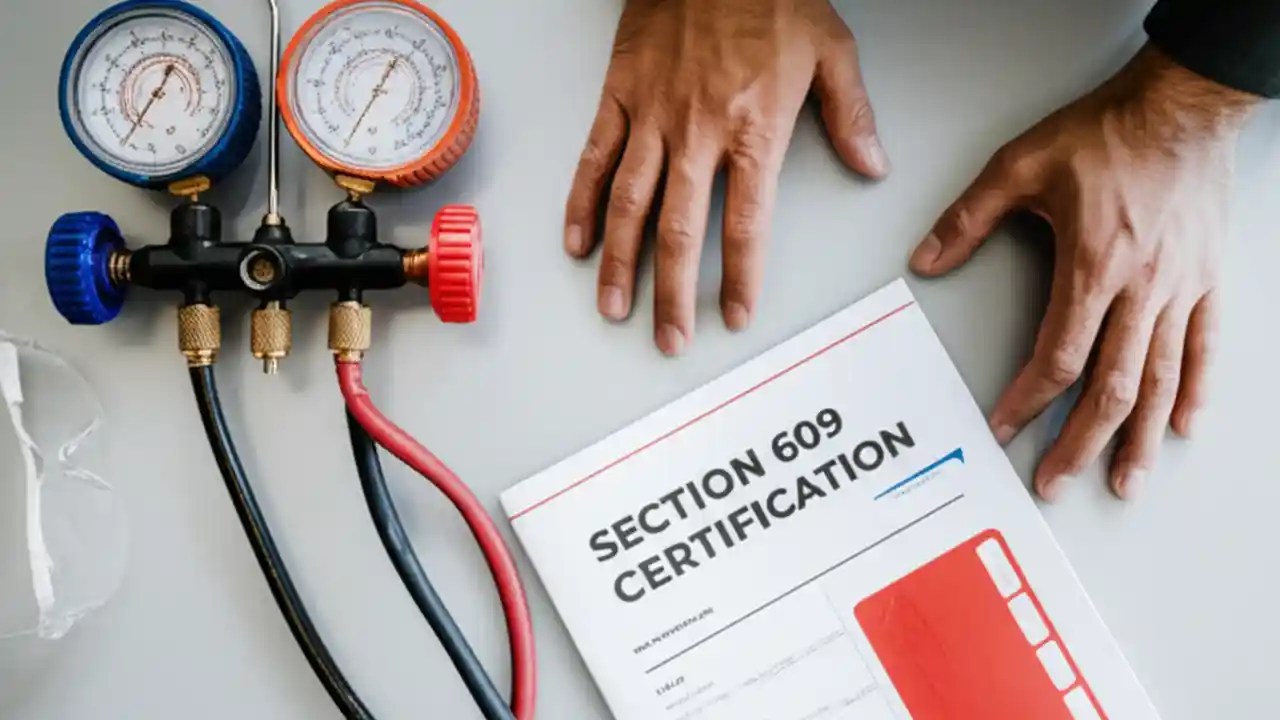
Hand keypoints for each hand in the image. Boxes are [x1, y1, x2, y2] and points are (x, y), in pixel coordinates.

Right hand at [565, 0, 888, 355]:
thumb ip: (849, 115)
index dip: (739, 277)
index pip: (746, 224)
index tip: (733, 315)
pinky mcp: (618, 95)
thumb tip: (872, 165)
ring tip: (615, 308)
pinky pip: (594, 158)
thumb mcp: (830, 48)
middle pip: (679, 230)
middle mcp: (697, 132)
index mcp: (753, 129)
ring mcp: (651, 116)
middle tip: (669, 338)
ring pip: (629, 205)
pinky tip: (578, 243)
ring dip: (620, 264)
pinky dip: (583, 204)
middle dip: (672, 292)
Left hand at [911, 47, 1257, 500]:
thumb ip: (969, 218)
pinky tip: (1184, 423)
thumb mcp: (1021, 165)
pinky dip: (1194, 390)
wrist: (1183, 105)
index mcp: (1092, 267)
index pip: (1057, 357)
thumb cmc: (1108, 132)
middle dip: (1081, 442)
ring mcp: (1179, 288)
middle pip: (1111, 387)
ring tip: (1124, 480)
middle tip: (1056, 481)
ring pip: (1161, 380)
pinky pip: (1203, 347)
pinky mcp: (1206, 279)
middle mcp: (1140, 289)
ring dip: (1141, 437)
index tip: (1005, 427)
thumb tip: (926, 258)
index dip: (1028, 400)